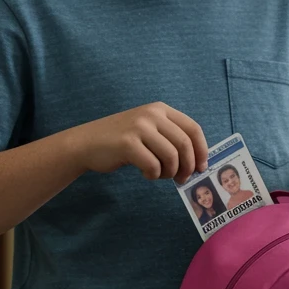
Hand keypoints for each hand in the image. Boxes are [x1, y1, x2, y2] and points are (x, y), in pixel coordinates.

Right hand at [76, 102, 208, 183]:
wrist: (87, 142)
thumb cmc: (121, 141)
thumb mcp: (148, 130)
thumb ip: (170, 138)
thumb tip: (196, 162)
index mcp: (160, 109)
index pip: (193, 128)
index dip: (201, 150)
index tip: (201, 167)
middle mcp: (152, 114)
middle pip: (184, 144)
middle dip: (188, 166)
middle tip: (181, 179)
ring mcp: (139, 127)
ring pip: (171, 156)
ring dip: (169, 172)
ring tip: (159, 175)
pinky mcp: (127, 144)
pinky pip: (153, 166)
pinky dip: (153, 175)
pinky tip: (145, 173)